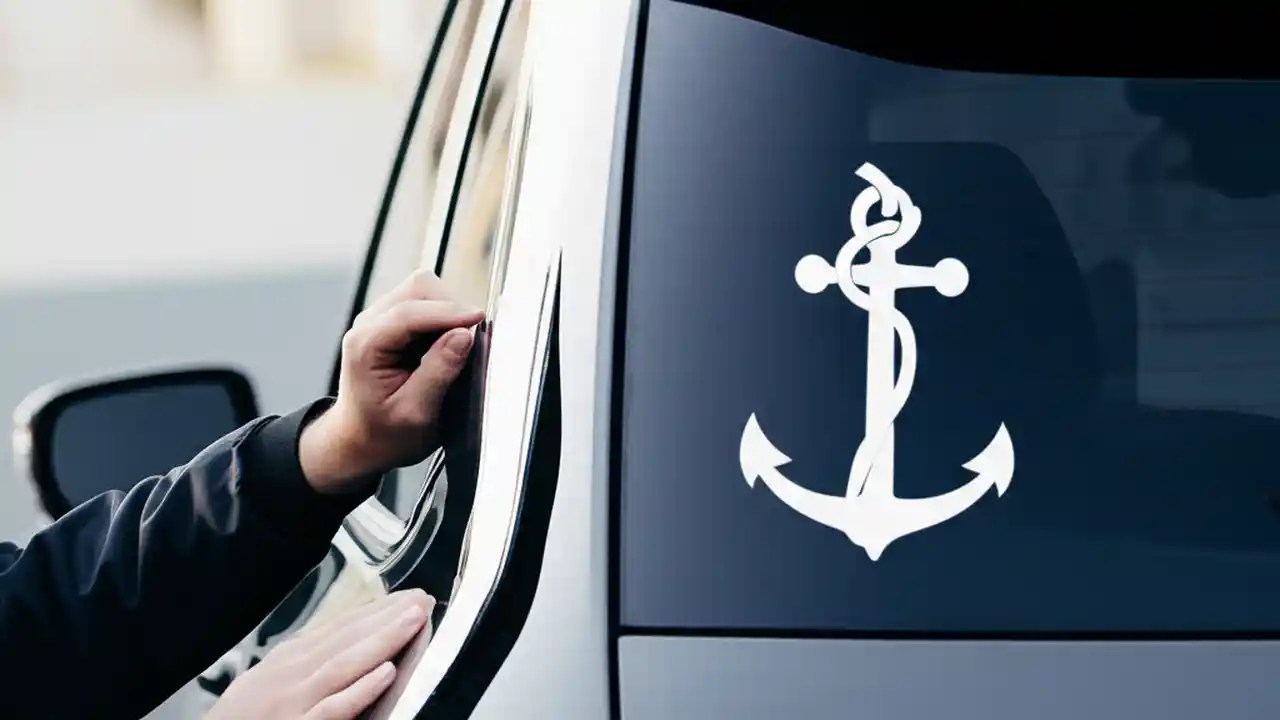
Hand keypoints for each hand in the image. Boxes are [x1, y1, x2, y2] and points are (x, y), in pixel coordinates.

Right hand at [205, 589, 434, 719]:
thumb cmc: (245, 719)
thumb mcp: (271, 681)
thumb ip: (308, 659)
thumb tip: (349, 635)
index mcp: (287, 661)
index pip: (339, 628)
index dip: (376, 610)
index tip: (410, 597)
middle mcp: (289, 676)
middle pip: (345, 639)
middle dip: (387, 617)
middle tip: (424, 599)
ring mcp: (292, 704)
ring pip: (343, 665)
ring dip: (381, 640)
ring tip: (414, 620)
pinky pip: (332, 709)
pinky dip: (359, 689)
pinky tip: (387, 673)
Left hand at [300, 270, 483, 493]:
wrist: (361, 441)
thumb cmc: (384, 434)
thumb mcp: (416, 412)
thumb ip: (439, 372)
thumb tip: (464, 335)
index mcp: (366, 345)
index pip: (410, 313)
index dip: (449, 312)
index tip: (480, 318)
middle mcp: (369, 325)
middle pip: (418, 289)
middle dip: (449, 309)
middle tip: (466, 342)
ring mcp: (380, 320)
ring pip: (424, 292)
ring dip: (447, 314)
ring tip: (451, 350)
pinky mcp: (394, 324)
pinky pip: (425, 305)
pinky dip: (442, 320)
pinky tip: (442, 348)